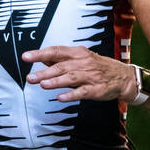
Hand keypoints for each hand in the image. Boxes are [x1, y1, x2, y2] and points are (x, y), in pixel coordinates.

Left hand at [22, 46, 138, 103]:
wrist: (124, 77)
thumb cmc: (100, 68)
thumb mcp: (81, 58)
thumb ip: (61, 60)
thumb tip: (42, 58)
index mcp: (78, 53)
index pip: (56, 51)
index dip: (40, 54)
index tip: (26, 57)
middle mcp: (84, 62)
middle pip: (61, 66)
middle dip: (44, 72)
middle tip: (30, 78)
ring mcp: (91, 76)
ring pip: (70, 77)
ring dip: (56, 81)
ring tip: (42, 85)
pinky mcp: (97, 89)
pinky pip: (82, 91)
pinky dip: (71, 94)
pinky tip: (60, 97)